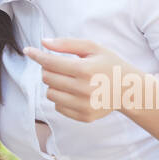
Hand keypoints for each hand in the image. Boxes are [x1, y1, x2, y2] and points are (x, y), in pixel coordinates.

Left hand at [22, 37, 141, 121]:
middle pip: (47, 78)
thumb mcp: (93, 48)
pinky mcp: (84, 116)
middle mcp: (83, 89)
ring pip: (50, 94)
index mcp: (85, 70)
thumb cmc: (109, 65)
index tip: (28, 51)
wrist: (130, 89)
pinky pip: (58, 107)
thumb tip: (43, 42)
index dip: (37, 55)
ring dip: (54, 85)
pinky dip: (61, 98)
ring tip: (69, 80)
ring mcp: (84, 105)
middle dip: (48, 69)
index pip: (50, 62)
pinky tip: (74, 92)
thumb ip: (67, 44)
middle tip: (60, 66)